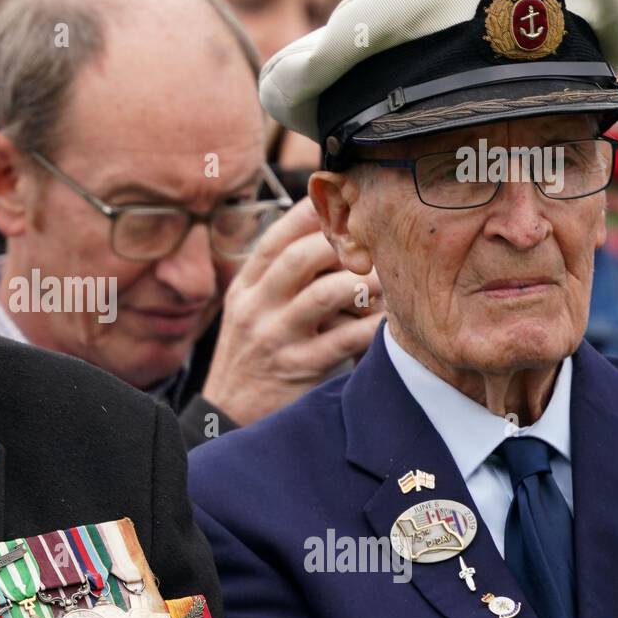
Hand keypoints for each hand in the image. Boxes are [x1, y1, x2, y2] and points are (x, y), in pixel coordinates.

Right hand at [201, 197, 382, 426]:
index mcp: (245, 287)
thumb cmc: (253, 355)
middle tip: (374, 248)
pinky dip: (372, 327)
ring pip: (326, 294)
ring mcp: (275, 337)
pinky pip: (345, 339)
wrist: (230, 413)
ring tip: (384, 284)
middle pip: (302, 257)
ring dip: (364, 284)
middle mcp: (256, 306)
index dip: (313, 215)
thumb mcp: (251, 311)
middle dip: (344, 247)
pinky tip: (388, 322)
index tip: (344, 204)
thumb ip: (278, 278)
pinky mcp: (298, 367)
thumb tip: (327, 237)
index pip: (277, 238)